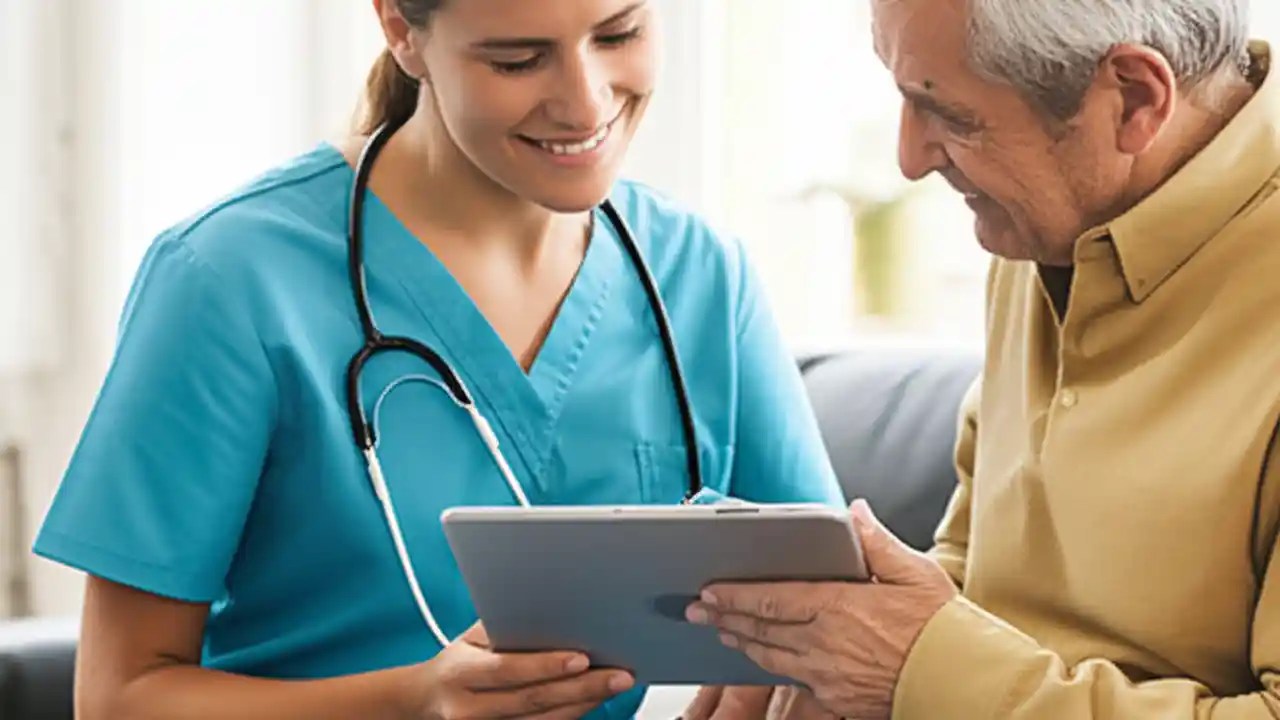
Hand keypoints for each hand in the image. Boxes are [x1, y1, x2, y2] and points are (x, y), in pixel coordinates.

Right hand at [405, 623, 633, 719]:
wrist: (424, 702)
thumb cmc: (457, 663)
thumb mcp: (470, 638)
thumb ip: (505, 628)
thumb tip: (552, 614)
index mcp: (461, 673)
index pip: (510, 670)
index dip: (548, 665)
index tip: (583, 657)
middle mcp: (470, 708)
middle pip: (534, 700)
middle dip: (583, 687)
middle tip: (619, 674)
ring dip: (584, 703)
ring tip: (614, 684)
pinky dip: (571, 715)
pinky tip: (592, 700)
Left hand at [685, 500, 957, 719]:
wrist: (960, 681)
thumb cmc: (941, 626)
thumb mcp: (914, 572)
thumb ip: (876, 542)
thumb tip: (854, 511)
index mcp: (838, 606)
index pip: (770, 598)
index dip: (734, 595)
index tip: (709, 589)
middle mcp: (824, 642)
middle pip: (760, 629)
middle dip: (724, 617)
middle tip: (697, 609)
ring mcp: (828, 675)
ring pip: (770, 659)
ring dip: (742, 643)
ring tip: (723, 632)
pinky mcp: (836, 699)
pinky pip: (794, 682)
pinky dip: (771, 668)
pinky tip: (764, 661)